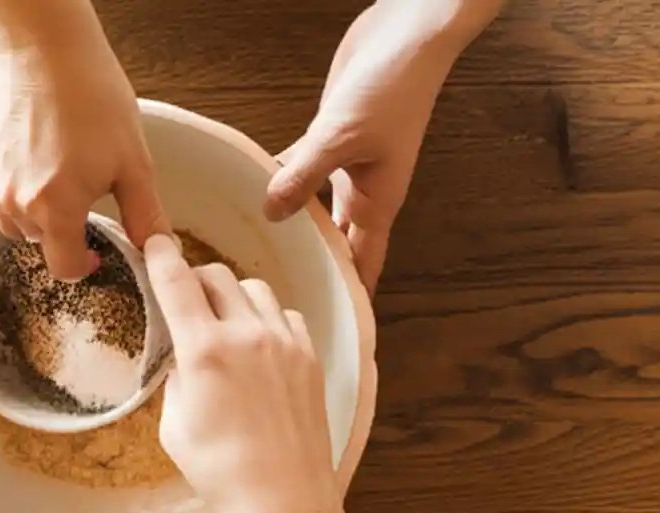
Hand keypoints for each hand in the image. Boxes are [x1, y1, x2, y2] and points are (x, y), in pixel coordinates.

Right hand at [0, 44, 168, 279]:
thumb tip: (159, 252)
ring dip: (34, 212)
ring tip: (56, 176)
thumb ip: (144, 215)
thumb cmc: (93, 99)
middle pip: (39, 242)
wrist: (46, 51)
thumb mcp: (133, 162)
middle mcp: (16, 202)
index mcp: (56, 209)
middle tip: (82, 196)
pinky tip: (34, 158)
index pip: (63, 267)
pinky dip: (14, 187)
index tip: (95, 251)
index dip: (83, 265)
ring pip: (12, 220)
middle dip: (62, 230)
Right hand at [145, 234, 337, 512]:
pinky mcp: (310, 358)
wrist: (284, 502)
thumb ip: (177, 379)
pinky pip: (286, 316)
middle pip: (217, 276)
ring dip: (232, 296)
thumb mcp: (174, 426)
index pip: (177, 282)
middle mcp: (247, 335)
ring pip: (254, 290)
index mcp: (205, 350)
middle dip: (195, 279)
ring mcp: (285, 343)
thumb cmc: (219, 473)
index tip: (154, 241)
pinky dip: (267, 319)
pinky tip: (259, 346)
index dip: (161, 256)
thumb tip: (184, 358)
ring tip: (224, 323)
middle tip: (185, 297)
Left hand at [266, 2, 473, 294]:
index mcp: (378, 203)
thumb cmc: (393, 90)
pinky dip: (280, 180)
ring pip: (314, 209)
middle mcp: (363, 192)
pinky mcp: (330, 138)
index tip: (330, 330)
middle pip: (337, 244)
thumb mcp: (342, 138)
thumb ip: (304, 176)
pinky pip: (301, 171)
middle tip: (279, 297)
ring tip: (256, 253)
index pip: (365, 265)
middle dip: (314, 269)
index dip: (351, 298)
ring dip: (291, 226)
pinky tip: (252, 190)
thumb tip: (271, 215)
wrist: (407, 36)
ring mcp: (346, 166)